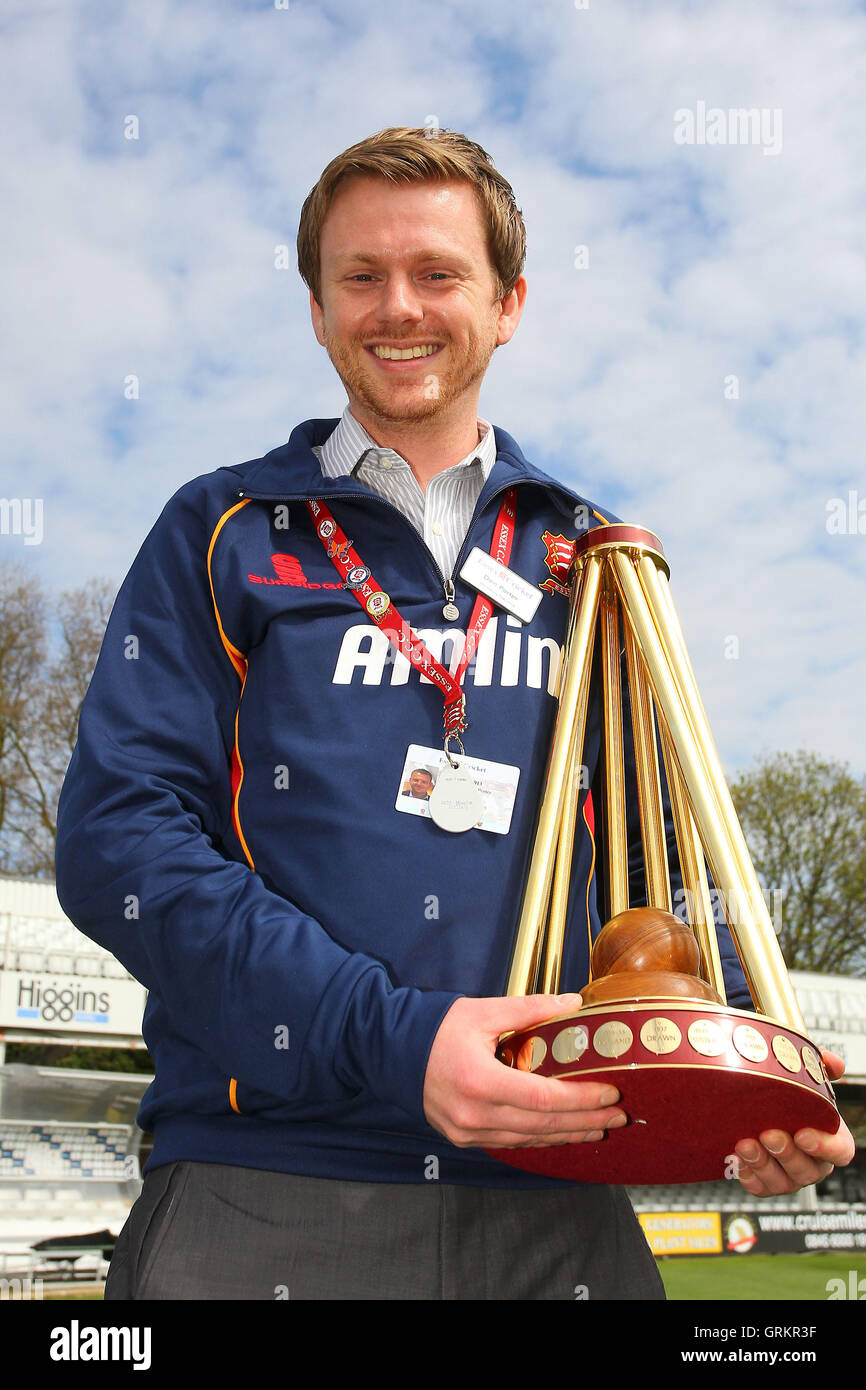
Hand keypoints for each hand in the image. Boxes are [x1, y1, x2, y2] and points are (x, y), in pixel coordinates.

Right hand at [422, 993, 627, 1148]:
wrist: (391, 1051)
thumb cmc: (435, 1029)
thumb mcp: (483, 1012)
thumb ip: (530, 1009)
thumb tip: (573, 1003)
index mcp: (480, 1081)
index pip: (544, 1099)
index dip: (582, 1100)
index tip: (611, 1094)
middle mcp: (475, 1115)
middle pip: (543, 1126)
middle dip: (586, 1122)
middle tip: (618, 1116)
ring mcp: (468, 1132)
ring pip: (530, 1141)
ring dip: (568, 1135)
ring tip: (599, 1128)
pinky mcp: (464, 1138)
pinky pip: (512, 1143)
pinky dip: (541, 1139)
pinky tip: (562, 1133)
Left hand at [733, 1050, 854, 1196]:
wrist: (758, 1109)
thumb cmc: (789, 1099)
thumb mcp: (805, 1079)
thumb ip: (819, 1068)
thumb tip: (832, 1063)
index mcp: (830, 1140)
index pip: (841, 1152)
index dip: (825, 1147)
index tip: (803, 1133)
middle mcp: (812, 1163)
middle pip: (808, 1170)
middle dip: (787, 1154)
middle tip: (769, 1134)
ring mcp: (790, 1177)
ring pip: (782, 1182)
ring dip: (762, 1164)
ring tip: (744, 1143)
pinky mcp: (766, 1183)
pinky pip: (759, 1188)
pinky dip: (747, 1175)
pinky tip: (735, 1160)